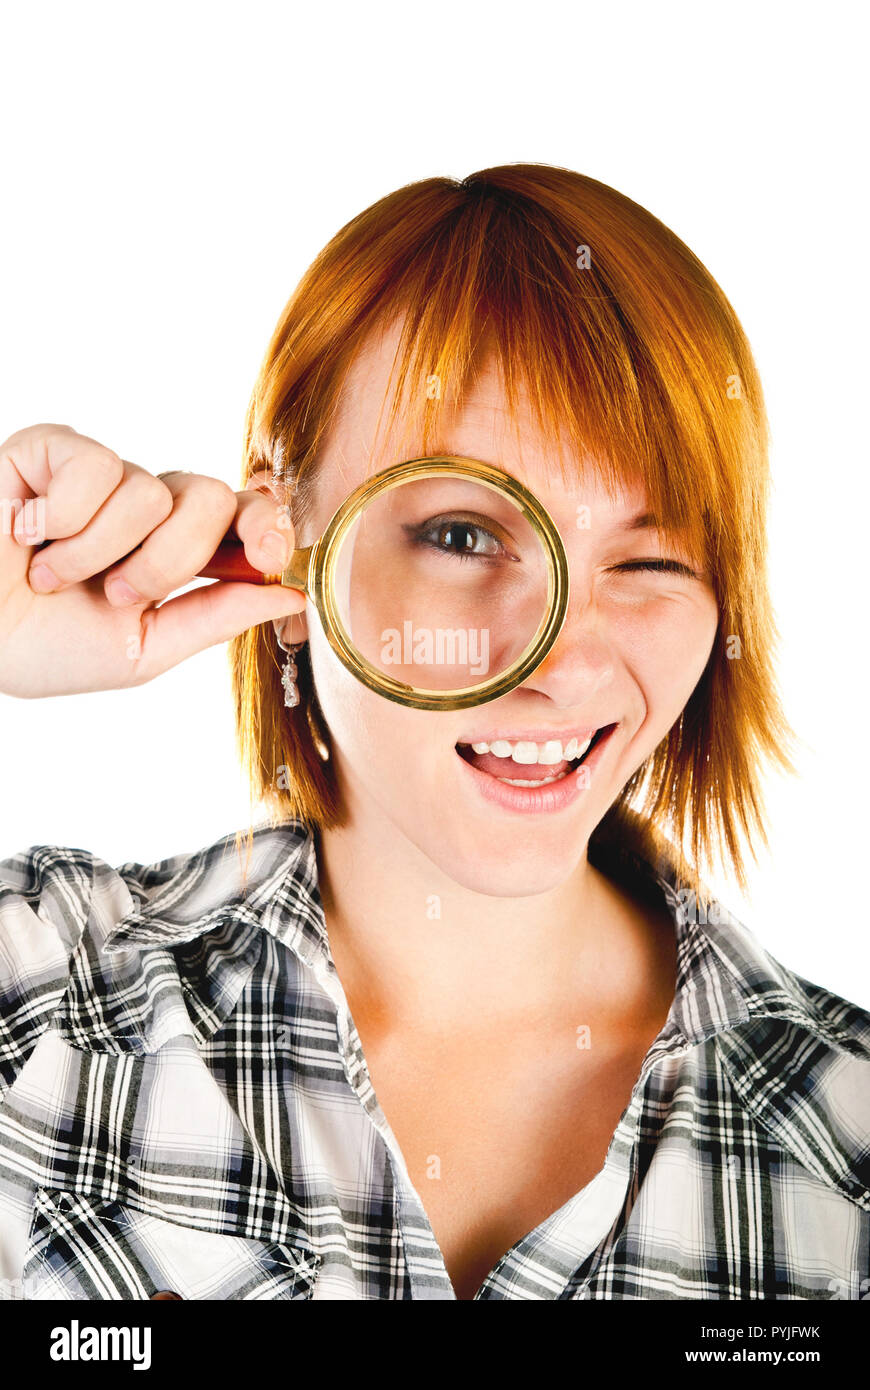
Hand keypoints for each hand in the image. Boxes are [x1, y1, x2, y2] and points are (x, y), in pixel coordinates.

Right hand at [0, 422, 305, 696]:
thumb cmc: (44, 647)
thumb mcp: (144, 648)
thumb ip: (216, 617)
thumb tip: (294, 593)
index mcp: (177, 549)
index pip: (245, 514)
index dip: (267, 525)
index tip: (267, 557)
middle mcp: (146, 506)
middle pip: (210, 498)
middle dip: (171, 559)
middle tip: (118, 594)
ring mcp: (100, 474)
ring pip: (150, 492)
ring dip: (99, 553)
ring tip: (50, 575)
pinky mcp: (51, 450)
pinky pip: (96, 468)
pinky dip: (62, 519)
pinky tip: (26, 536)